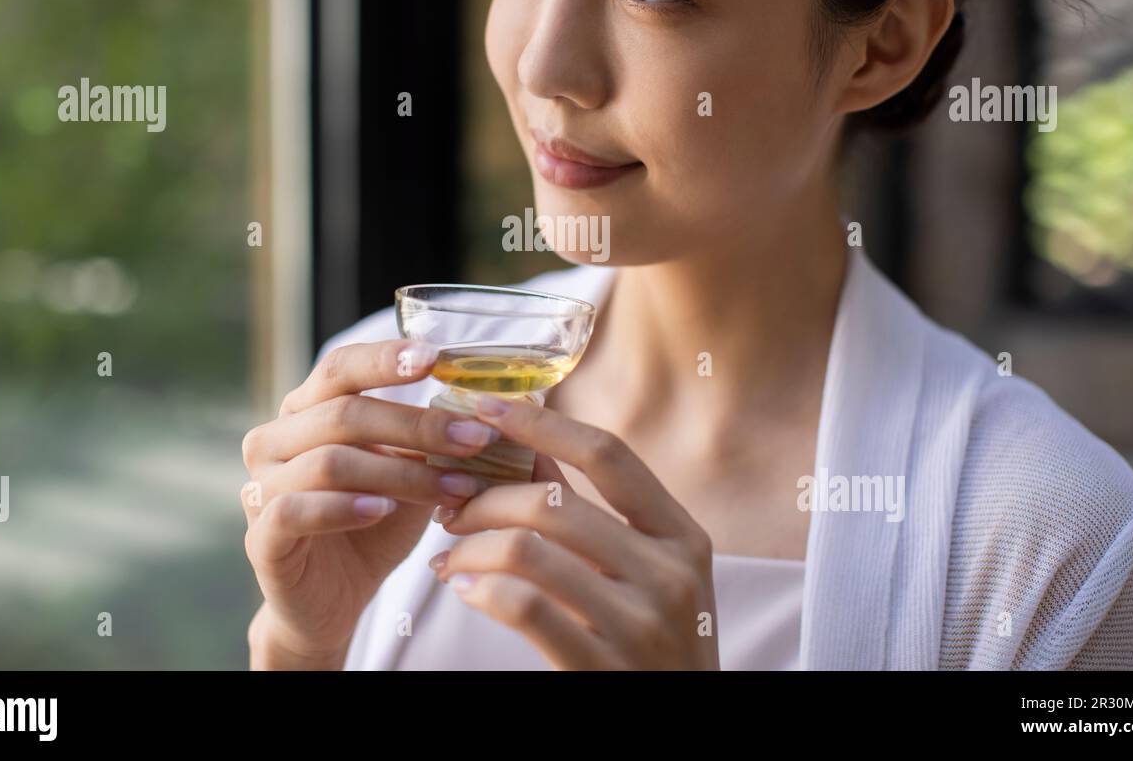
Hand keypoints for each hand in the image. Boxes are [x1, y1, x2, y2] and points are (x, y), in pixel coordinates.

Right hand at [242, 339, 499, 666]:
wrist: (334, 600)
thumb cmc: (374, 524)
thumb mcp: (408, 472)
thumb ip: (428, 439)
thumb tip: (489, 408)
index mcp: (305, 410)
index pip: (339, 368)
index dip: (384, 359)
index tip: (436, 358)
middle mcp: (275, 439)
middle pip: (344, 414)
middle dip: (417, 426)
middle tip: (475, 440)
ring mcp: (260, 486)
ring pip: (330, 462)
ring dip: (401, 473)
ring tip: (453, 488)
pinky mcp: (261, 536)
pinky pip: (296, 509)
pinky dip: (344, 507)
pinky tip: (383, 509)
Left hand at [427, 395, 719, 669]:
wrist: (681, 725)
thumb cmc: (654, 647)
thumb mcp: (647, 573)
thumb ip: (594, 512)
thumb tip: (534, 443)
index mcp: (683, 536)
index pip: (608, 456)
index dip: (545, 424)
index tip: (489, 407)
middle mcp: (670, 573)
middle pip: (554, 502)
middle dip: (484, 498)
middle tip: (450, 508)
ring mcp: (641, 622)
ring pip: (527, 550)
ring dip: (470, 547)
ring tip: (449, 557)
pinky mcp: (604, 666)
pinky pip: (522, 606)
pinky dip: (480, 589)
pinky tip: (464, 589)